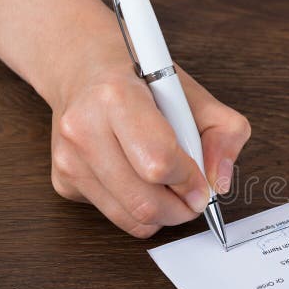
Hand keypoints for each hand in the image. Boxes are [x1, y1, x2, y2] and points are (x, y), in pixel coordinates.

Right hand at [49, 54, 250, 237]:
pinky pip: (116, 217)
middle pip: (145, 202)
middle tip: (194, 197)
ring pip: (131, 218)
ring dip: (164, 214)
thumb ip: (225, 133)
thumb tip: (218, 181)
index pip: (159, 163)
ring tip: (172, 188)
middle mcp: (84, 128)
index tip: (202, 181)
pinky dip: (139, 210)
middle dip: (181, 209)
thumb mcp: (196, 95)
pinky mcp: (64, 181)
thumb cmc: (143, 82)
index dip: (190, 181)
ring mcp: (69, 158)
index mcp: (116, 97)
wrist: (86, 70)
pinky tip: (142, 181)